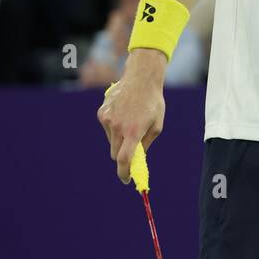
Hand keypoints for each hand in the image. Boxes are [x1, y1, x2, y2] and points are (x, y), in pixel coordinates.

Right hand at [97, 66, 165, 183]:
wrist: (141, 78)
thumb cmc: (153, 103)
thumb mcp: (157, 125)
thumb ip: (146, 143)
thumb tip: (137, 159)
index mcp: (133, 131)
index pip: (124, 160)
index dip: (124, 173)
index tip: (126, 180)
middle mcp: (117, 127)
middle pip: (115, 154)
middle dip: (123, 157)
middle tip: (132, 152)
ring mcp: (107, 120)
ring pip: (111, 141)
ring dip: (119, 140)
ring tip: (131, 123)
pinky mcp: (102, 113)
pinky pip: (107, 128)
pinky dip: (114, 128)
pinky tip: (124, 114)